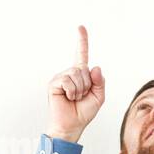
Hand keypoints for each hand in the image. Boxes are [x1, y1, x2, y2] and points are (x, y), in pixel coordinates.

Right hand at [46, 25, 104, 142]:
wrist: (71, 126)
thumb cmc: (83, 113)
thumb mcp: (99, 97)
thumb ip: (100, 82)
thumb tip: (95, 67)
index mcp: (81, 75)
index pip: (81, 55)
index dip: (82, 41)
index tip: (80, 27)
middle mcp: (70, 73)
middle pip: (84, 68)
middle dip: (87, 85)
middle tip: (80, 96)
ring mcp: (60, 77)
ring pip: (76, 74)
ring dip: (80, 89)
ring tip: (74, 98)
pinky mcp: (54, 83)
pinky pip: (68, 81)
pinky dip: (72, 91)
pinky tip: (68, 98)